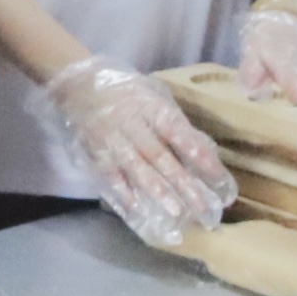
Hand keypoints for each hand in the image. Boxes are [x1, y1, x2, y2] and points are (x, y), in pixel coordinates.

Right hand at [44, 57, 236, 247]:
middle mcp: (134, 124)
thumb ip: (174, 120)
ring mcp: (113, 139)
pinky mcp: (95, 150)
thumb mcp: (152, 95)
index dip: (199, 157)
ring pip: (137, 168)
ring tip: (175, 212)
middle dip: (183, 184)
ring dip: (156, 191)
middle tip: (203, 209)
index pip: (180, 134)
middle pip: (161, 156)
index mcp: (152, 107)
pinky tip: (136, 209)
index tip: (218, 179)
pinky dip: (123, 192)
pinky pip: (110, 174)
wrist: (77, 82)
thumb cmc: (124, 89)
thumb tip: (201, 147)